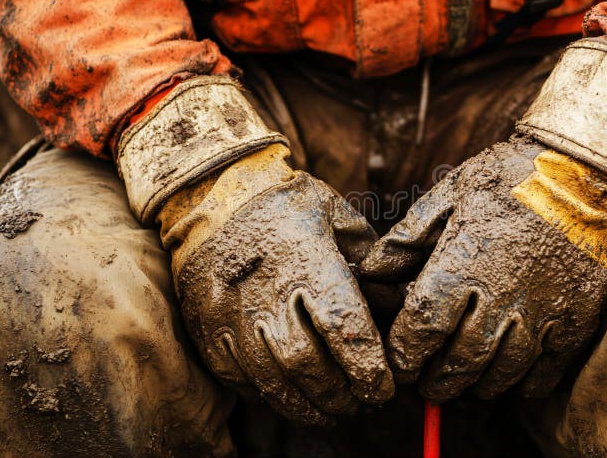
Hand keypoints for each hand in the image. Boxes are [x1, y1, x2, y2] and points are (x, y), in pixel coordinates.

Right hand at [158, 145, 393, 424]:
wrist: (214, 194)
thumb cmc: (287, 204)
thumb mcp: (337, 217)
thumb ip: (369, 263)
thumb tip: (395, 306)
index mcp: (308, 265)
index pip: (345, 331)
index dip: (368, 369)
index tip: (384, 387)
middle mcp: (267, 296)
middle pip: (309, 366)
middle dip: (341, 395)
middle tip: (360, 403)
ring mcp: (233, 318)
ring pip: (275, 381)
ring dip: (308, 406)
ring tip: (331, 412)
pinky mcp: (211, 331)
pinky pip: (242, 380)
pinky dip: (271, 395)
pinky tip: (292, 396)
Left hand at [360, 137, 606, 401]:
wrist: (579, 171)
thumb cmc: (504, 179)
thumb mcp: (446, 196)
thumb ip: (406, 240)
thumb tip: (368, 274)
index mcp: (461, 265)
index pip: (422, 329)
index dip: (405, 356)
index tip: (400, 364)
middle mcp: (499, 296)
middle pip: (460, 362)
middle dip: (437, 382)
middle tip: (427, 387)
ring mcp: (541, 312)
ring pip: (502, 373)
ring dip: (477, 386)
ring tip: (465, 385)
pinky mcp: (574, 320)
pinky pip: (546, 371)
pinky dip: (523, 384)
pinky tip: (511, 380)